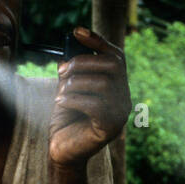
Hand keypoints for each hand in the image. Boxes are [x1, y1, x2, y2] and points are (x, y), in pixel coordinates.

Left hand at [48, 27, 131, 166]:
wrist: (63, 151)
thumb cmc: (66, 120)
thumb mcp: (68, 90)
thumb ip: (72, 72)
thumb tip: (69, 52)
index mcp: (117, 86)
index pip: (116, 56)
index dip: (98, 41)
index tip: (76, 31)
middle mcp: (124, 98)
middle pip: (112, 66)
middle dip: (83, 62)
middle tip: (61, 70)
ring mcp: (120, 113)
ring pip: (103, 84)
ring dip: (75, 83)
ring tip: (60, 92)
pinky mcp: (110, 128)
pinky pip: (95, 105)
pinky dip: (74, 99)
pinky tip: (60, 102)